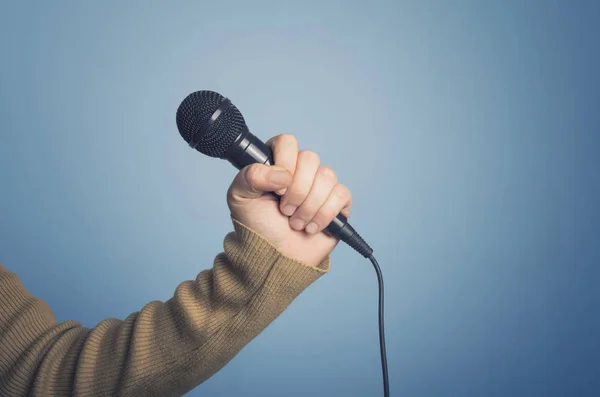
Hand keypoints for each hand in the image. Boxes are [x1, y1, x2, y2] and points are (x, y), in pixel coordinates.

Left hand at [227, 134, 351, 266]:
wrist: (275, 255)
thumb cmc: (257, 226)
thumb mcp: (239, 198)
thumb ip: (250, 176)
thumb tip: (282, 174)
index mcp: (277, 162)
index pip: (288, 142)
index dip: (285, 163)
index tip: (277, 189)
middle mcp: (300, 169)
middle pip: (311, 159)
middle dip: (296, 191)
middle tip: (284, 210)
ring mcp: (321, 185)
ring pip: (327, 177)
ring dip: (309, 206)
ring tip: (296, 223)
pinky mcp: (338, 202)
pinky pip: (340, 195)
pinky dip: (324, 214)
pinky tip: (312, 226)